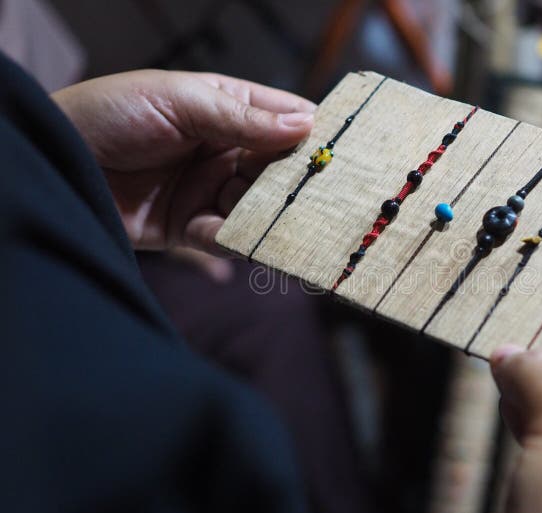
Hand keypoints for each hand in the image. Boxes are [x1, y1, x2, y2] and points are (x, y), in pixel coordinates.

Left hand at [52, 70, 314, 253]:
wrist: (53, 164)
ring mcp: (207, 189)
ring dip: (274, 212)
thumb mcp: (179, 101)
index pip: (282, 117)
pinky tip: (248, 236)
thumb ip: (242, 117)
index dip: (312, 131)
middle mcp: (222, 149)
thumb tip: (305, 125)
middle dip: (300, 179)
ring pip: (257, 204)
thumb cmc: (109, 115)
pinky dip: (239, 238)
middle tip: (331, 193)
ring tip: (296, 221)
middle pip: (277, 167)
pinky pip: (227, 235)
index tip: (344, 148)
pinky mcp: (190, 227)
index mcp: (223, 108)